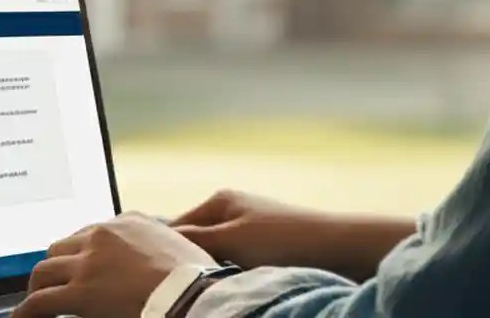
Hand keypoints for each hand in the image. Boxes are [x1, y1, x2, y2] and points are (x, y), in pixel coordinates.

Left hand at [12, 211, 215, 317]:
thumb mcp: (180, 248)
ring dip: (39, 286)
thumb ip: (159, 246)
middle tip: (56, 282)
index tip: (80, 265)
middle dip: (57, 266)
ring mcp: (88, 262)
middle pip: (62, 247)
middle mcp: (103, 235)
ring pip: (46, 270)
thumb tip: (155, 262)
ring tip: (36, 301)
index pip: (92, 233)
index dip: (81, 252)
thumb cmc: (197, 279)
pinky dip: (27, 310)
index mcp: (128, 222)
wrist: (194, 294)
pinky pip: (41, 300)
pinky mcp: (80, 291)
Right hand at [172, 190, 414, 280]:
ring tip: (206, 288)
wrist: (341, 250)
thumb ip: (191, 241)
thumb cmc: (285, 241)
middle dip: (186, 264)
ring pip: (213, 258)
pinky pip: (234, 265)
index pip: (172, 227)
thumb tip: (150, 240)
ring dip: (210, 273)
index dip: (160, 250)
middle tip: (177, 286)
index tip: (148, 274)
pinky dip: (229, 277)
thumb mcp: (231, 241)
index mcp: (219, 201)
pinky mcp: (266, 250)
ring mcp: (249, 230)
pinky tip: (229, 288)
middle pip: (193, 243)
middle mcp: (232, 211)